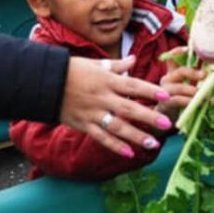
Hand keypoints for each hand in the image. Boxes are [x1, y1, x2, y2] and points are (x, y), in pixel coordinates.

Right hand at [59, 55, 175, 156]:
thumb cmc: (73, 70)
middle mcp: (103, 97)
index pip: (133, 85)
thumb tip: (134, 59)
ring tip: (153, 143)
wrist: (46, 83)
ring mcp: (93, 113)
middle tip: (166, 123)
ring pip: (118, 127)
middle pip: (129, 108)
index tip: (167, 94)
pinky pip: (102, 137)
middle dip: (149, 116)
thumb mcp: (96, 64)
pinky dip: (115, 146)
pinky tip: (130, 153)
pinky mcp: (84, 125)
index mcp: (107, 80)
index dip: (150, 90)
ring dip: (136, 136)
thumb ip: (117, 65)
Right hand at [157, 47, 206, 122]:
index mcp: (172, 72)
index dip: (179, 52)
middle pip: (180, 71)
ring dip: (195, 91)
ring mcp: (165, 91)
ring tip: (208, 94)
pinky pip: (180, 101)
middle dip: (193, 72)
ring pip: (180, 88)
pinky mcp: (166, 103)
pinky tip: (203, 104)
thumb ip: (195, 76)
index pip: (172, 57)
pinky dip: (193, 102)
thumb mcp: (185, 85)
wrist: (163, 119)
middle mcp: (167, 79)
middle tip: (205, 74)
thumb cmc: (179, 98)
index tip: (189, 49)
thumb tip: (213, 69)